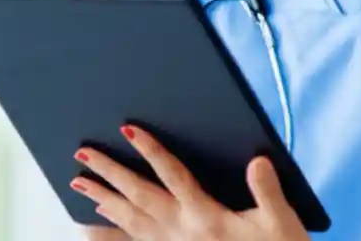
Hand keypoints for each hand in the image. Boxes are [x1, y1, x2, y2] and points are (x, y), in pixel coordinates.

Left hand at [70, 124, 309, 240]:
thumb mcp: (282, 224)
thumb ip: (268, 192)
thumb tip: (257, 161)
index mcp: (207, 217)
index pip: (174, 176)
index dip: (151, 151)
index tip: (129, 129)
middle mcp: (183, 232)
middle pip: (139, 197)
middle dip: (110, 173)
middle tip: (83, 154)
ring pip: (129, 222)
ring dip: (102, 201)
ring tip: (78, 184)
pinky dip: (110, 235)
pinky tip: (90, 227)